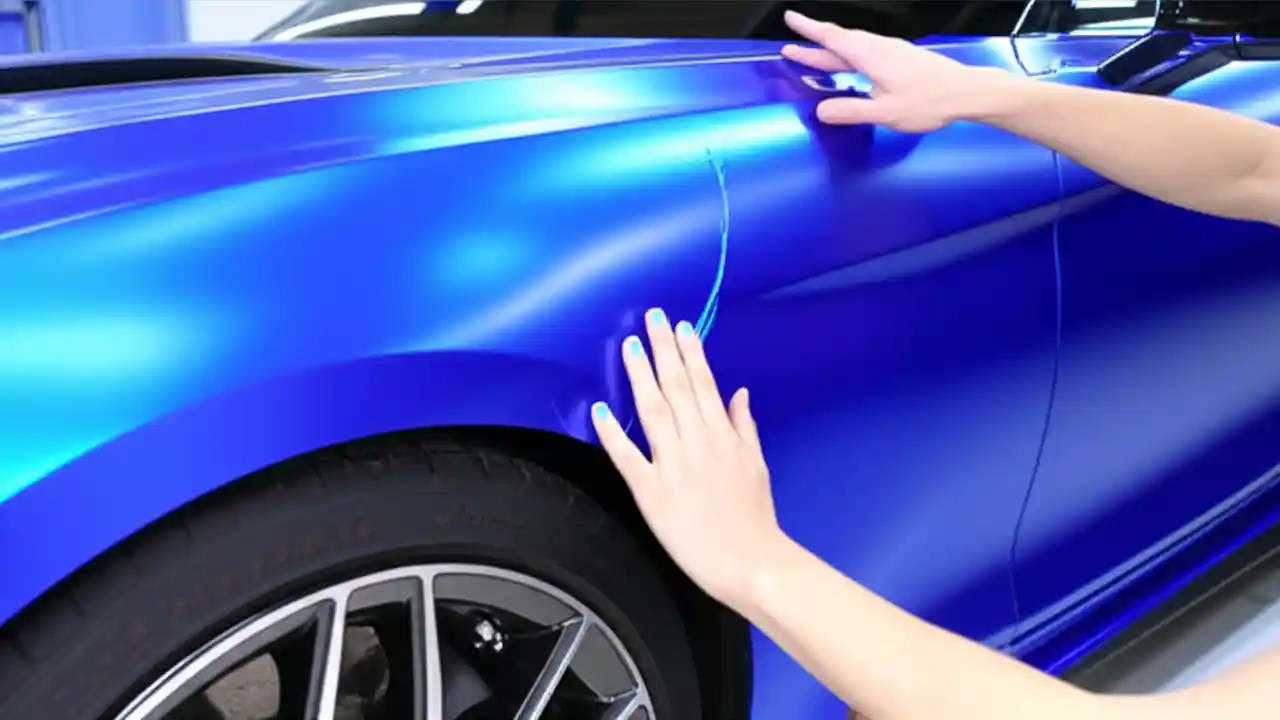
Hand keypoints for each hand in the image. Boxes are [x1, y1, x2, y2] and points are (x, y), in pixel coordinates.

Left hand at [591, 309, 785, 608]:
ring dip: (640, 376)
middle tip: (651, 317)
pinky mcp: (652, 492)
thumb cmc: (755, 517)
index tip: (680, 326)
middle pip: (677, 387)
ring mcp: (673, 465)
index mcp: (724, 436)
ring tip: (629, 346)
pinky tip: (601, 409)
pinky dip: (613, 433)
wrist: (750, 562)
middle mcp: (698, 442)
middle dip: (663, 349)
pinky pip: (628, 457)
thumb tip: (739, 392)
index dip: (690, 352)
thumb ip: (745, 426)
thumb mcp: (757, 464)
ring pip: (653, 411)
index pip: (704, 384)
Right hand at [781, 10, 1004, 131]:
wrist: (966, 92)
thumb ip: (851, 111)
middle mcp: (878, 49)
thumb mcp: (885, 112)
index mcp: (870, 56)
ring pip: (853, 48)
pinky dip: (848, 57)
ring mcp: (891, 53)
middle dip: (813, 45)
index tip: (790, 18)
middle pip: (839, 43)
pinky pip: (865, 54)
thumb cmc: (928, 101)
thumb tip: (821, 111)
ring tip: (813, 56)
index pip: (832, 38)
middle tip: (790, 47)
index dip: (809, 30)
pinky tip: (849, 67)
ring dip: (830, 51)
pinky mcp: (900, 60)